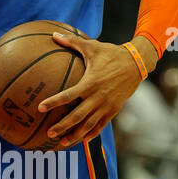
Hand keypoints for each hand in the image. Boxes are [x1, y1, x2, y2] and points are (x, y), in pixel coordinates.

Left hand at [37, 32, 143, 147]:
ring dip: (76, 135)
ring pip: (89, 125)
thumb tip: (53, 34)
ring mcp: (107, 106)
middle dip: (63, 126)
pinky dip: (91, 134)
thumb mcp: (92, 46)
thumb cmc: (112, 54)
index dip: (54, 102)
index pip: (68, 95)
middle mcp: (98, 97)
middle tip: (49, 133)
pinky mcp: (114, 110)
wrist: (137, 63)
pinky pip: (101, 126)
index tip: (40, 108)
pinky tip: (81, 141)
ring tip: (62, 143)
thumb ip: (72, 42)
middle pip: (78, 116)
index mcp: (90, 83)